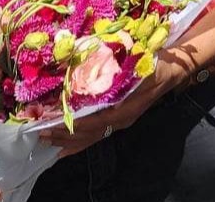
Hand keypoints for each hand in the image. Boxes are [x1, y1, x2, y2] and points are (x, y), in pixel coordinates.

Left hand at [41, 51, 188, 157]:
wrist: (172, 71)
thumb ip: (121, 75)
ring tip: (48, 141)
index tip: (54, 124)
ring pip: (91, 138)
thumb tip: (97, 80)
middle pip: (89, 134)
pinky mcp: (118, 119)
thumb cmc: (155, 66)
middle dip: (65, 136)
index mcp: (125, 110)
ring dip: (69, 141)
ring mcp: (120, 122)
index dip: (73, 125)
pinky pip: (96, 135)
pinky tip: (67, 147)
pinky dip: (80, 142)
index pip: (94, 122)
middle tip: (41, 134)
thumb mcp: (141, 68)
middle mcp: (121, 120)